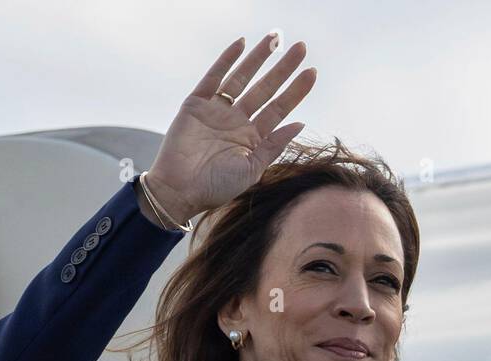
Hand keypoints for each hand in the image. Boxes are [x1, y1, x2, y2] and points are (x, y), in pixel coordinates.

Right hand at [143, 34, 315, 225]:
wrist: (178, 192)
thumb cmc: (214, 188)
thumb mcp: (251, 169)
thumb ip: (273, 146)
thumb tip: (299, 124)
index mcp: (251, 138)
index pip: (278, 108)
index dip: (295, 91)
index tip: (312, 72)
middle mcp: (236, 121)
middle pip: (265, 88)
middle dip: (283, 68)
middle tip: (301, 48)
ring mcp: (216, 111)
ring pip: (242, 78)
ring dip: (258, 58)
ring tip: (274, 38)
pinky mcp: (196, 105)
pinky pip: (213, 78)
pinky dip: (226, 61)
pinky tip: (241, 44)